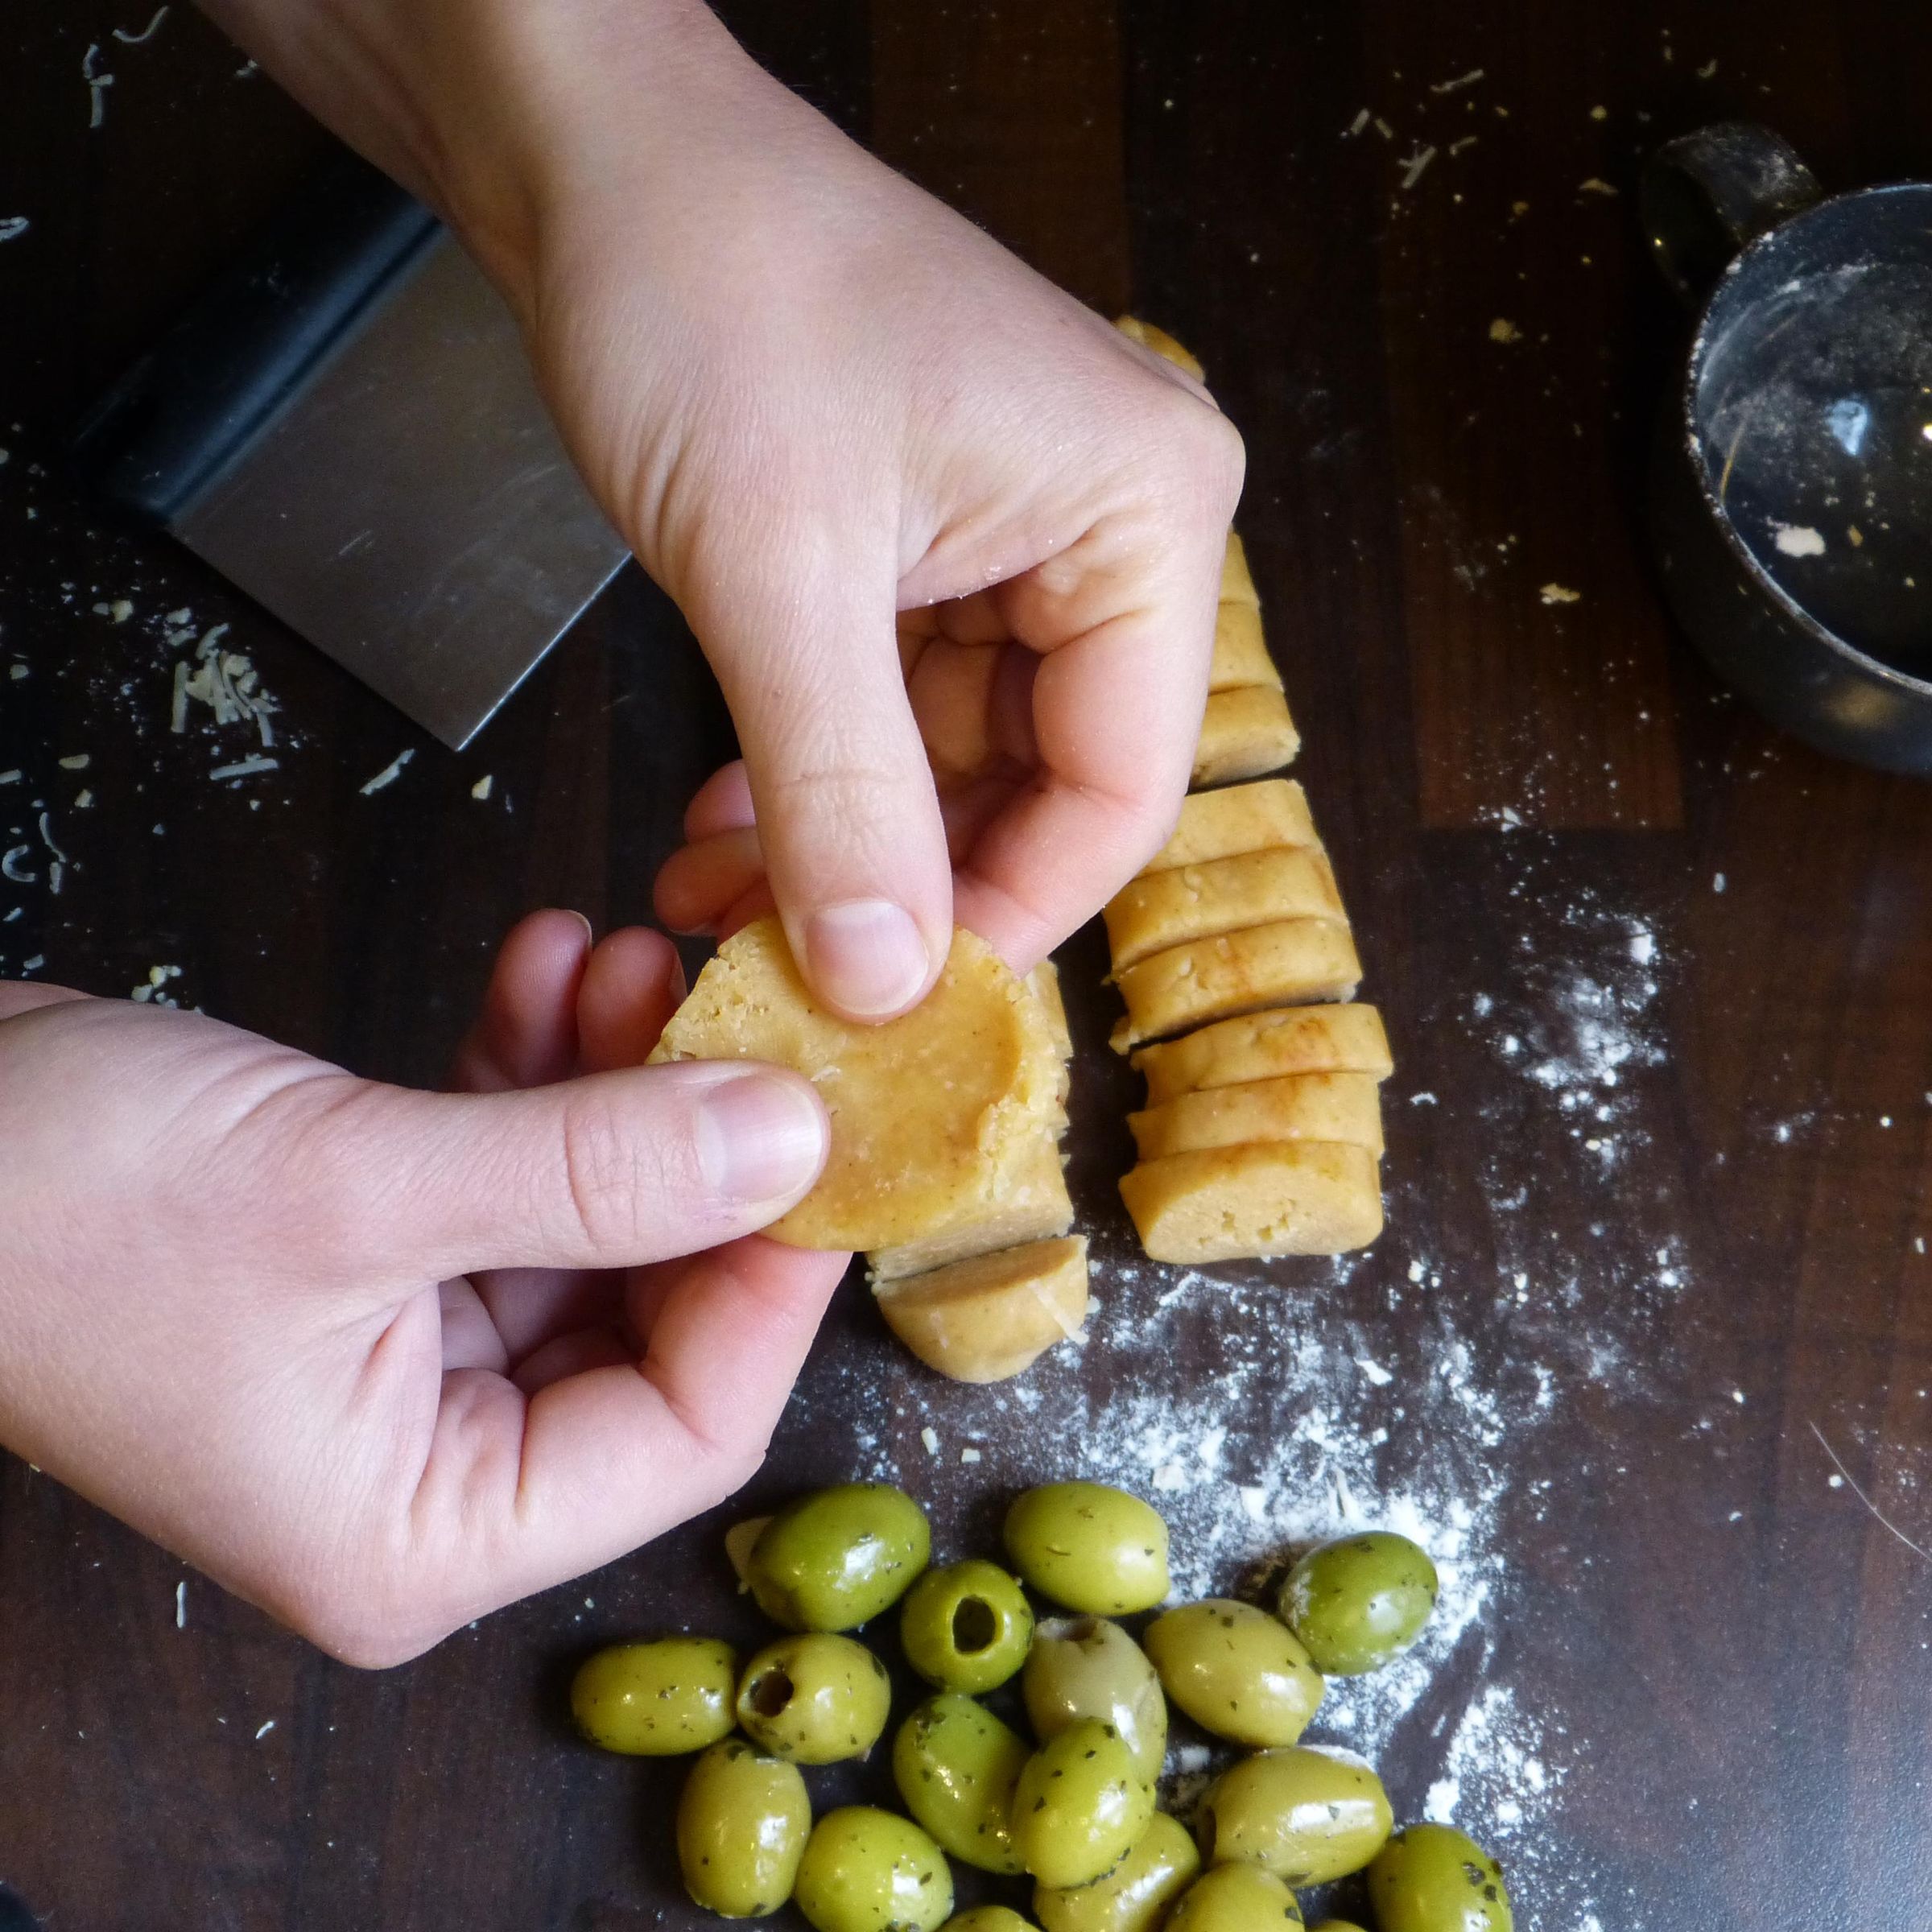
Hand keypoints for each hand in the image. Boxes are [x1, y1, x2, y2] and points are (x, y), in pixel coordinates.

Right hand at [0, 913, 840, 1665]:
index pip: (682, 1432)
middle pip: (649, 1317)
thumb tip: (786, 1142)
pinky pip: (510, 1169)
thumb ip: (590, 1170)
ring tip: (636, 958)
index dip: (769, 1282)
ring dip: (620, 1085)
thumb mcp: (352, 1192)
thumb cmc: (45, 1217)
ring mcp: (407, 1356)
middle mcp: (428, 1464)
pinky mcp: (380, 1256)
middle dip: (693, 1153)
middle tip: (735, 1016)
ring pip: (588, 1222)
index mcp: (423, 1532)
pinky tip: (555, 960)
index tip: (825, 1137)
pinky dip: (538, 1067)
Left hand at [199, 0, 1244, 1017]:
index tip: (894, 1002)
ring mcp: (1024, 544)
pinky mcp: (937, 553)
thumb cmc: (711, 285)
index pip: (1123, 788)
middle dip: (905, 888)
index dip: (1011, 914)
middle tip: (781, 963)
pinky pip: (899, 717)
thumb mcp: (778, 571)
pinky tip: (728, 831)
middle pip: (1044, 789)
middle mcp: (1111, 532)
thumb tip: (887, 981)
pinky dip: (818, 784)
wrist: (598, 156)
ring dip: (842, 848)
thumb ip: (841, 793)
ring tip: (719, 904)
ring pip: (958, 770)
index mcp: (1145, 512)